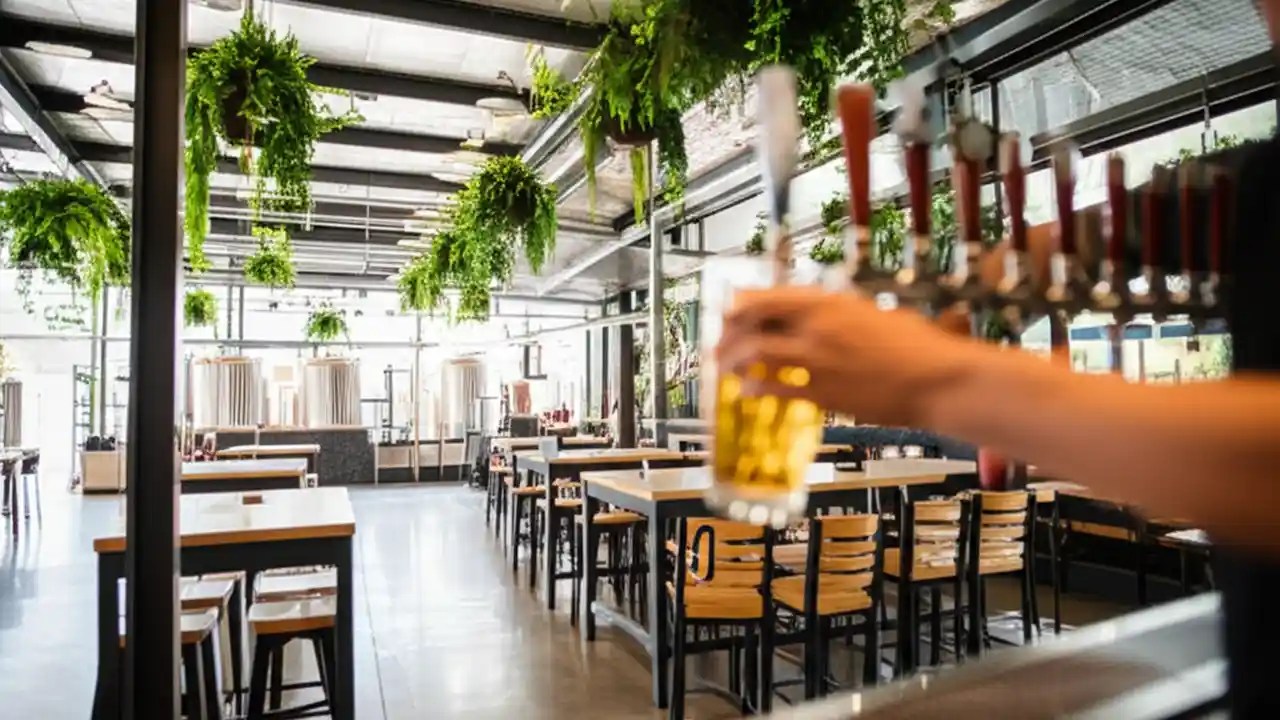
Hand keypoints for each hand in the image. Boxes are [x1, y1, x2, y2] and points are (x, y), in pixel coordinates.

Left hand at [714, 286, 980, 426]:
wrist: (939, 378)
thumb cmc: (919, 347)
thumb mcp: (875, 315)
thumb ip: (842, 315)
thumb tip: (822, 319)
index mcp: (831, 301)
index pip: (770, 296)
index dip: (742, 303)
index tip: (729, 308)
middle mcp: (817, 326)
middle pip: (754, 323)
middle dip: (729, 334)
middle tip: (718, 343)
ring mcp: (817, 359)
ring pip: (757, 355)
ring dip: (734, 361)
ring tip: (725, 368)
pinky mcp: (821, 391)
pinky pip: (776, 389)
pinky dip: (756, 389)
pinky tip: (748, 392)